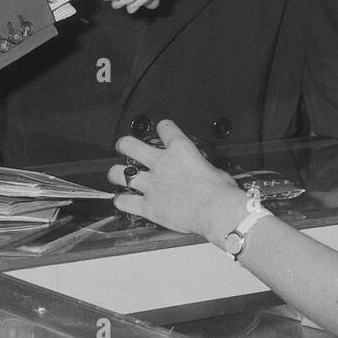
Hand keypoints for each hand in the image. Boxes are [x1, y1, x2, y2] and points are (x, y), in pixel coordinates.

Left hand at [109, 119, 247, 244]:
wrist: (216, 211)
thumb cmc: (220, 192)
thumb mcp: (214, 169)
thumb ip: (201, 167)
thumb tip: (202, 172)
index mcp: (180, 150)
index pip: (165, 128)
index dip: (163, 127)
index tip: (163, 130)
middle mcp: (160, 163)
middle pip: (129, 145)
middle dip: (124, 144)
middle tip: (124, 146)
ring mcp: (151, 185)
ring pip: (119, 173)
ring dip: (116, 173)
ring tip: (117, 174)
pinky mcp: (148, 206)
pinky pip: (124, 202)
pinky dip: (121, 201)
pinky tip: (123, 200)